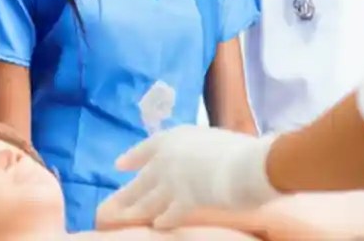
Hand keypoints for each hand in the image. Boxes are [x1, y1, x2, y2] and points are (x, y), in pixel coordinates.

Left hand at [96, 126, 279, 229]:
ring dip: (137, 210)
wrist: (251, 163)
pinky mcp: (185, 200)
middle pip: (142, 179)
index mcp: (175, 137)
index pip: (146, 148)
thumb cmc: (240, 147)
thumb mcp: (211, 139)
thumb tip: (197, 159)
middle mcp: (167, 158)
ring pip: (148, 199)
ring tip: (125, 218)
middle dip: (127, 193)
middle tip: (112, 203)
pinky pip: (169, 213)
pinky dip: (162, 220)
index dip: (132, 157)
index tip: (119, 165)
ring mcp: (173, 180)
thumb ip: (197, 149)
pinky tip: (157, 225)